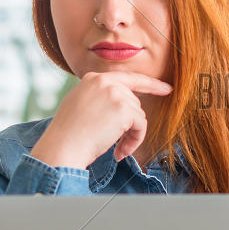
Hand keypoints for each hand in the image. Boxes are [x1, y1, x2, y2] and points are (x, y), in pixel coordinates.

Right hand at [29, 71, 172, 168]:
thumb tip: (122, 105)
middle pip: (133, 101)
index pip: (127, 78)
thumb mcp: (79, 105)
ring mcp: (115, 93)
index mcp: (92, 78)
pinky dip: (135, 141)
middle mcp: (104, 81)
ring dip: (130, 135)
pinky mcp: (124, 108)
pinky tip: (120, 151)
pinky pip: (141, 125)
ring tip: (116, 149)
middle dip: (129, 124)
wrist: (62, 147)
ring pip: (138, 115)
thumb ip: (98, 98)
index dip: (149, 84)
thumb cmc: (68, 134)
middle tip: (117, 144)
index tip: (166, 88)